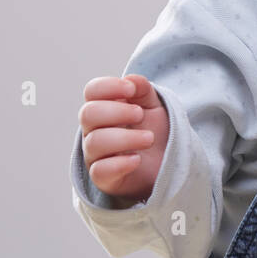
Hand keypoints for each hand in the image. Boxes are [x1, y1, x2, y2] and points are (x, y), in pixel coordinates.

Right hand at [78, 74, 168, 205]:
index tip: (131, 90)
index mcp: (104, 108)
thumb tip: (131, 79)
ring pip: (95, 142)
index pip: (92, 91)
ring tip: (149, 138)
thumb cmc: (155, 131)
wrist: (168, 163)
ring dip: (125, 138)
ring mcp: (96, 155)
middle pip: (88, 114)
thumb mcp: (154, 106)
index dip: (109, 86)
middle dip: (117, 111)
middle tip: (140, 115)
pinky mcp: (104, 178)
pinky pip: (99, 171)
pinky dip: (119, 164)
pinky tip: (137, 159)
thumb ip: (143, 90)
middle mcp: (94, 130)